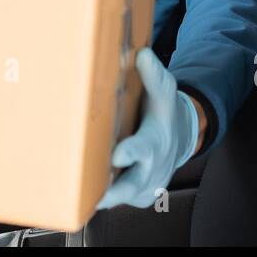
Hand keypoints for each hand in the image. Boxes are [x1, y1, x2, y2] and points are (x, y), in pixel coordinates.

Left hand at [96, 47, 200, 210]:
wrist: (179, 139)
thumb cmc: (163, 113)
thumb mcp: (164, 91)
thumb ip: (154, 76)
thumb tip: (142, 55)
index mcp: (156, 139)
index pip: (144, 147)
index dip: (131, 153)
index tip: (118, 155)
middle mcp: (152, 168)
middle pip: (132, 185)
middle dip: (113, 191)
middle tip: (94, 196)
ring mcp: (146, 186)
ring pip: (121, 197)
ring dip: (102, 197)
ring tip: (77, 197)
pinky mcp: (138, 196)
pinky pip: (118, 201)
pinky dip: (103, 198)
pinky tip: (83, 195)